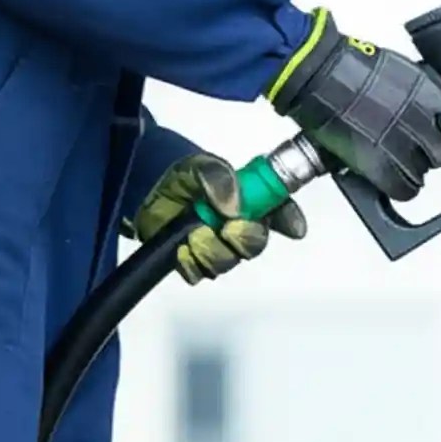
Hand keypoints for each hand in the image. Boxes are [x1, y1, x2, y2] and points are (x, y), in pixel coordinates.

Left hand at [122, 153, 307, 284]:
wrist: (148, 196)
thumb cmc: (183, 180)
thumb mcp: (198, 167)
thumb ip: (217, 178)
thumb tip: (232, 205)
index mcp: (252, 201)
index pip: (283, 211)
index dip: (291, 220)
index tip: (292, 227)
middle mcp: (241, 227)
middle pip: (257, 244)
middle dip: (245, 240)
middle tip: (227, 229)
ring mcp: (220, 248)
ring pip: (229, 262)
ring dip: (212, 252)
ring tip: (194, 237)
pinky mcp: (197, 264)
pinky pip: (201, 275)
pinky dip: (191, 264)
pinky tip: (182, 250)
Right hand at [266, 9, 440, 200]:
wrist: (320, 75)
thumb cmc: (355, 67)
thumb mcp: (405, 69)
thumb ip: (428, 90)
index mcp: (428, 95)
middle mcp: (418, 121)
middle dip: (431, 153)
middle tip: (413, 146)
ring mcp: (397, 144)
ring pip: (422, 172)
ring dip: (412, 169)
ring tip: (395, 157)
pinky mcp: (376, 164)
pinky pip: (402, 189)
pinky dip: (400, 187)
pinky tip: (391, 178)